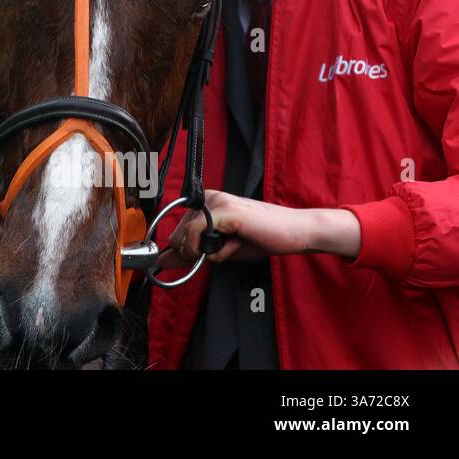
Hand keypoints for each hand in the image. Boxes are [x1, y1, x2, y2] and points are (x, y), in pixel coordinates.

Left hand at [155, 191, 362, 269]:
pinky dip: (203, 247)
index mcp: (209, 202)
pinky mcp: (225, 210)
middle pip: (178, 232)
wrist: (296, 232)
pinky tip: (224, 248)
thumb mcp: (223, 248)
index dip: (181, 248)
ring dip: (205, 251)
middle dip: (192, 252)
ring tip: (233, 246)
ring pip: (186, 233)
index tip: (180, 262)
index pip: (179, 228)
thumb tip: (164, 261)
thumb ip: (194, 253)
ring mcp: (217, 201)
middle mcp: (209, 197)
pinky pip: (196, 232)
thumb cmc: (263, 238)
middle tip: (220, 252)